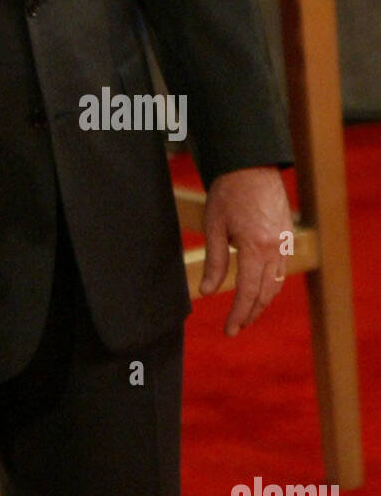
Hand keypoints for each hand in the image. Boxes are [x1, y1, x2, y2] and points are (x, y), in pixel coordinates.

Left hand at [200, 166, 293, 335]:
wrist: (251, 164)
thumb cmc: (228, 192)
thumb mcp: (214, 225)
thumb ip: (214, 261)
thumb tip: (206, 292)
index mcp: (255, 246)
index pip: (248, 292)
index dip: (239, 314)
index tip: (229, 331)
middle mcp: (275, 248)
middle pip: (265, 293)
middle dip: (250, 313)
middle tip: (235, 328)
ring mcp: (286, 242)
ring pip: (277, 283)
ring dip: (262, 302)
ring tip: (246, 314)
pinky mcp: (289, 236)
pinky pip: (282, 269)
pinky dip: (271, 285)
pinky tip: (260, 290)